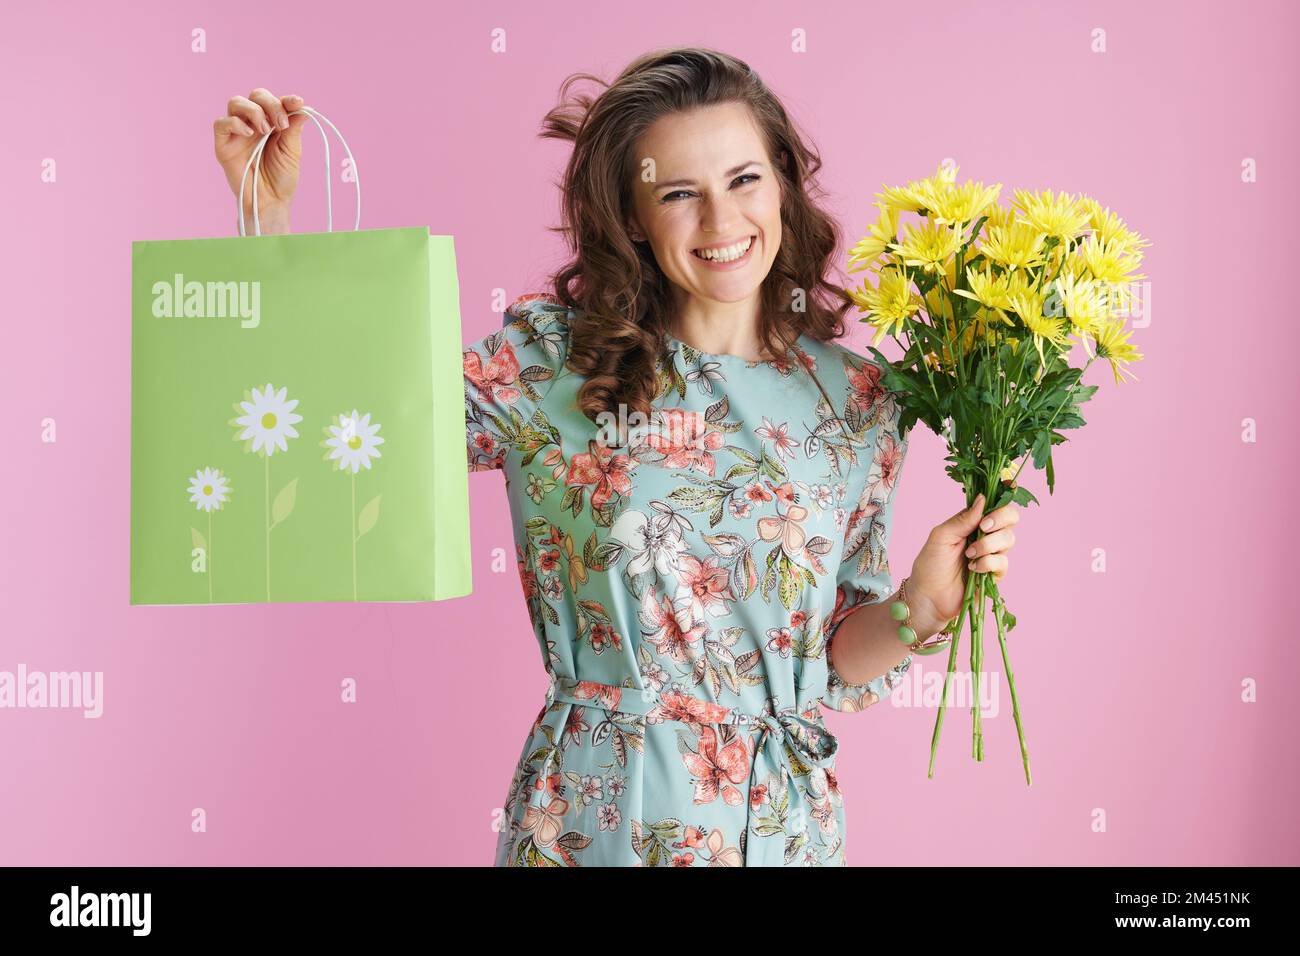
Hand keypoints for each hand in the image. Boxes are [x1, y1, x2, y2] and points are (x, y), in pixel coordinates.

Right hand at [213, 88, 309, 232]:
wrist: (270, 202)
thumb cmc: (281, 178)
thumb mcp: (292, 152)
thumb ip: (293, 129)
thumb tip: (302, 107)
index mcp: (272, 123)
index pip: (276, 101)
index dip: (286, 99)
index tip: (297, 102)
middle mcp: (253, 123)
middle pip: (255, 96)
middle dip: (270, 104)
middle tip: (281, 124)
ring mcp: (237, 132)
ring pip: (236, 102)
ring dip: (253, 111)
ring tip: (265, 130)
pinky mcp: (223, 143)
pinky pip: (221, 123)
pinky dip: (235, 123)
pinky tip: (249, 134)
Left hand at [906, 491, 1020, 632]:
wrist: (929, 596)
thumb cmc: (930, 565)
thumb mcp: (941, 536)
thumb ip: (963, 519)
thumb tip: (983, 498)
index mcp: (971, 522)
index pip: (995, 505)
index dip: (999, 506)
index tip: (986, 517)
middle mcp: (985, 535)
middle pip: (1011, 518)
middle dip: (1000, 520)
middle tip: (983, 528)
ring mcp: (992, 554)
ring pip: (1009, 539)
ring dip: (988, 545)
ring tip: (969, 555)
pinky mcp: (995, 573)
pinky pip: (1003, 562)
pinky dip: (988, 563)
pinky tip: (973, 569)